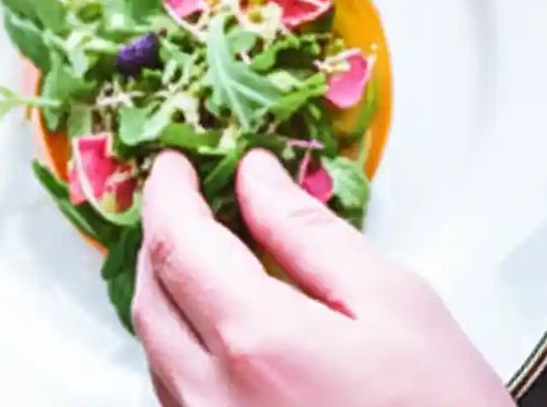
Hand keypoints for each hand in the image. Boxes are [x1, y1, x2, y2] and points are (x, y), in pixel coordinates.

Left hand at [133, 151, 512, 406]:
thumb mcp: (396, 305)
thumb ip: (310, 235)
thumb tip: (258, 180)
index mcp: (256, 342)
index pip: (177, 243)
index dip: (167, 193)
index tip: (174, 164)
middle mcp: (212, 395)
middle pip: (151, 294)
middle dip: (161, 236)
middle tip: (187, 199)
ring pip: (154, 346)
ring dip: (168, 289)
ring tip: (205, 253)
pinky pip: (173, 389)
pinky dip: (181, 340)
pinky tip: (219, 325)